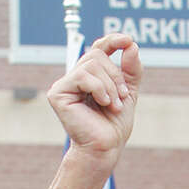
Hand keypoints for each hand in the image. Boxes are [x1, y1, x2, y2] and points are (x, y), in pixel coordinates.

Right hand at [48, 33, 141, 165]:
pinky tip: (102, 103)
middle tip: (121, 98)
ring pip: (91, 64)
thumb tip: (131, 44)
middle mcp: (76, 77)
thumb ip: (131, 70)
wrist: (106, 148)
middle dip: (115, 76)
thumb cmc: (113, 126)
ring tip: (113, 106)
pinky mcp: (58, 93)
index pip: (99, 48)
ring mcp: (65, 84)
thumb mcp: (128, 93)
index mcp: (90, 76)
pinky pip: (82, 76)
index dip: (112, 41)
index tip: (128, 40)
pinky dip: (98, 89)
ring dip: (109, 86)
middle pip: (96, 55)